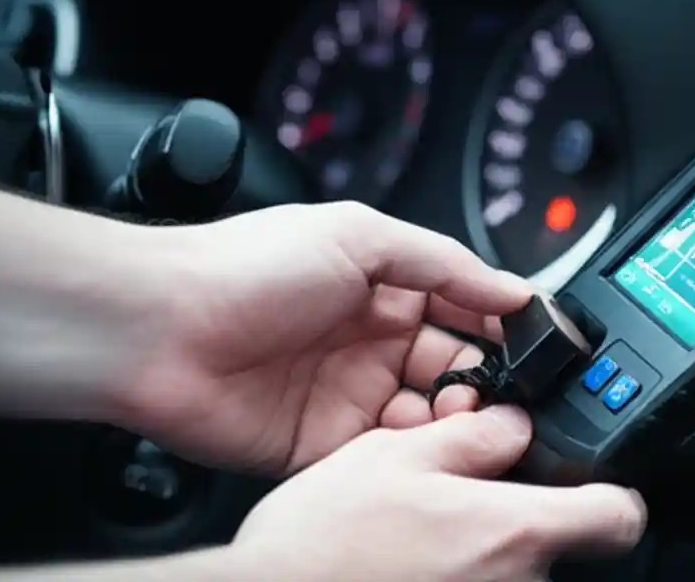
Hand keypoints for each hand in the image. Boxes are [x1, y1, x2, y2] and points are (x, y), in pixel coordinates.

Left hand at [114, 201, 534, 475]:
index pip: (461, 311)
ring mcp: (345, 395)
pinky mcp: (320, 446)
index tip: (537, 346)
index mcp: (379, 287)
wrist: (158, 327)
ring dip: (455, 421)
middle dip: (486, 382)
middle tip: (507, 392)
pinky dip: (412, 456)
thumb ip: (444, 264)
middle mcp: (366, 342)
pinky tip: (426, 443)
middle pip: (453, 370)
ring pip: (426, 420)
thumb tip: (512, 288)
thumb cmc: (242, 267)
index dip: (499, 329)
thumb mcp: (359, 236)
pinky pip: (383, 459)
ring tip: (466, 416)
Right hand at [218, 405, 646, 581]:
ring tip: (414, 530)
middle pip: (555, 540)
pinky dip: (456, 574)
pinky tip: (404, 564)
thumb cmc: (323, 544)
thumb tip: (513, 425)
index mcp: (514, 531)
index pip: (619, 517)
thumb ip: (472, 436)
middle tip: (454, 493)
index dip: (613, 491)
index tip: (594, 479)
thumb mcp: (395, 454)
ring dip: (477, 546)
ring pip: (510, 568)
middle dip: (515, 512)